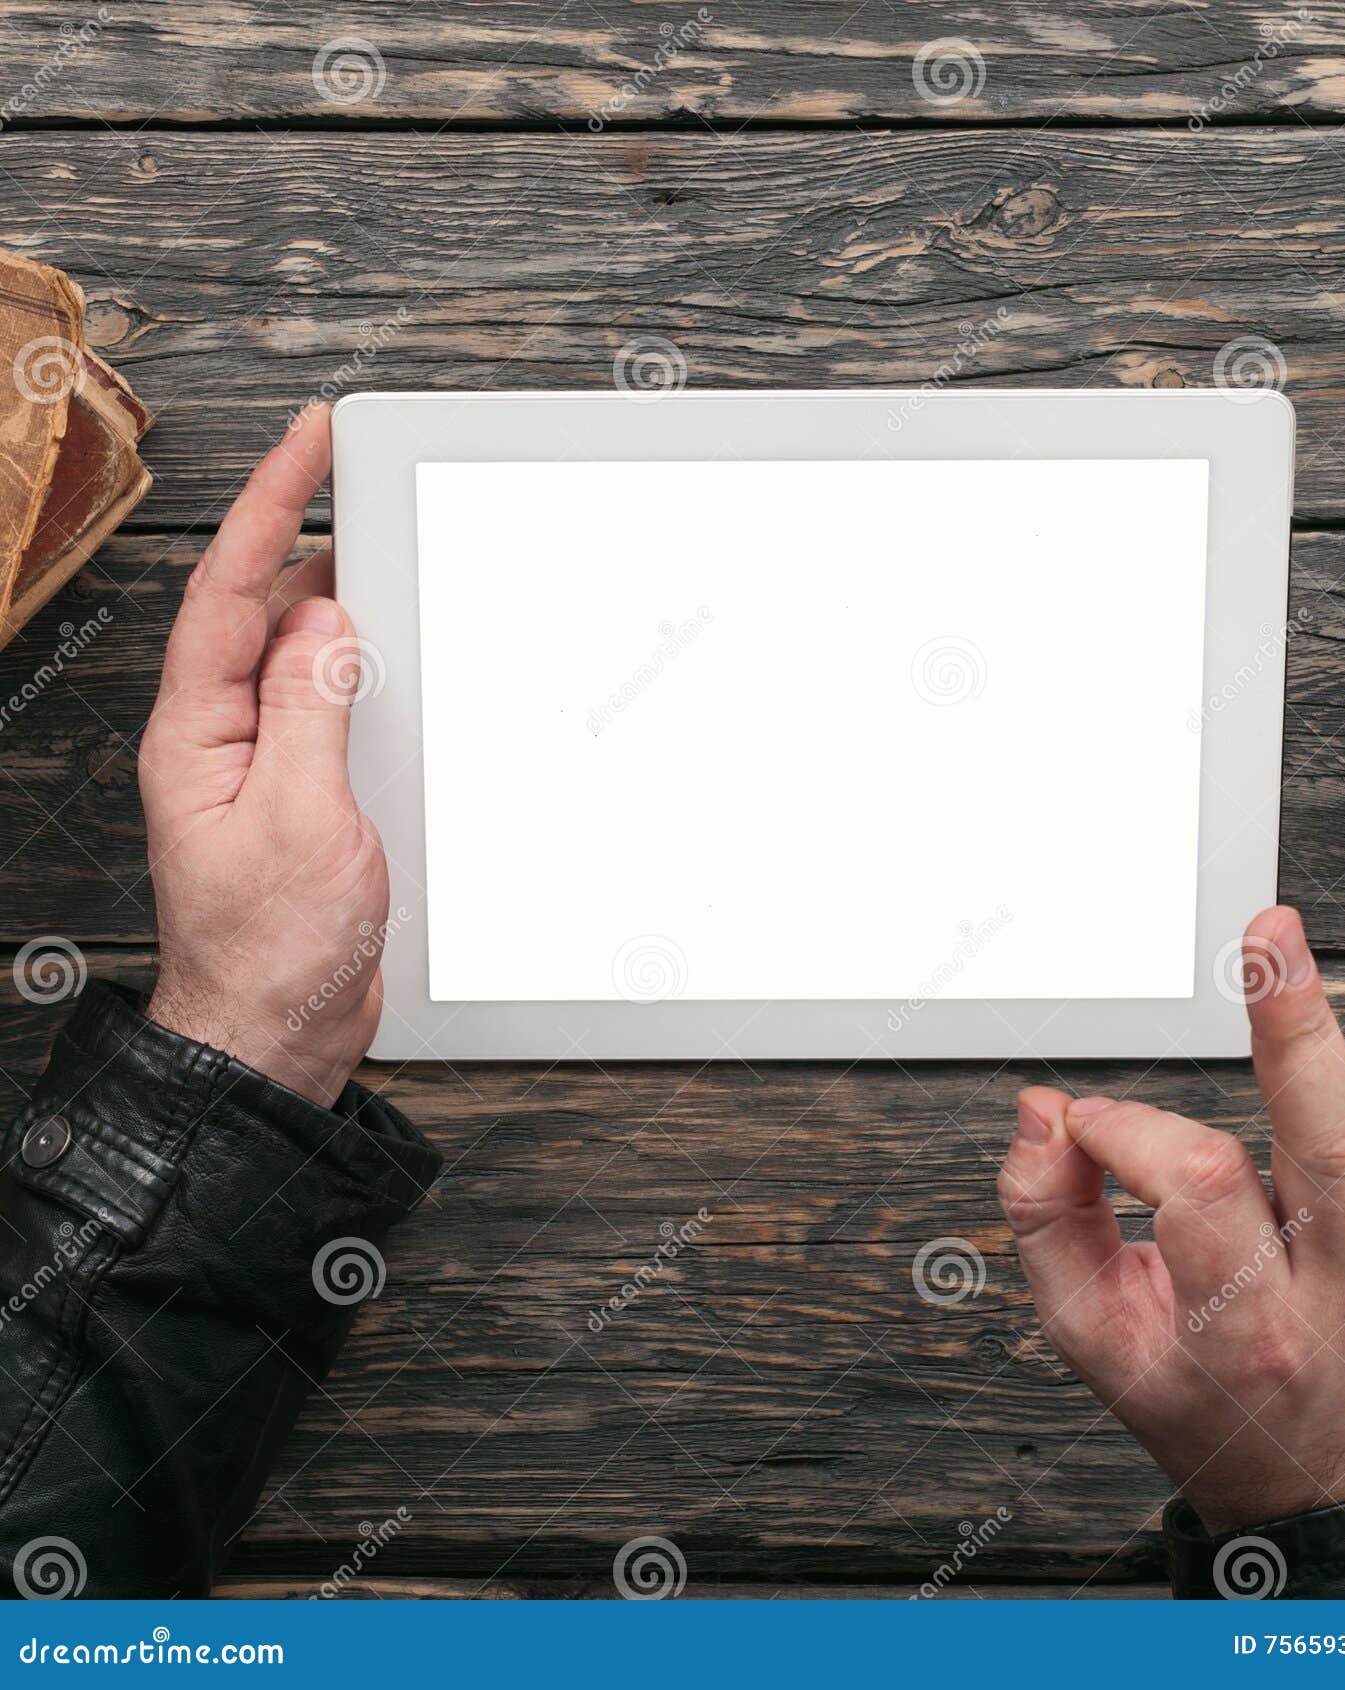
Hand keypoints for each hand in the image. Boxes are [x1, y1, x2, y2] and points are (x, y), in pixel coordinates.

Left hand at [138, 405, 387, 1106]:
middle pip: (260, 614)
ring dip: (343, 615)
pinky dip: (365, 682)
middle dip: (309, 545)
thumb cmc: (270, 952)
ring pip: (300, 662)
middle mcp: (221, 742)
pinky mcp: (306, 799)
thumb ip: (309, 709)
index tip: (311, 443)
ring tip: (391, 567)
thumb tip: (322, 619)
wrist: (278, 1040)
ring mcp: (264, 769)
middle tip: (365, 488)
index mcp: (196, 736)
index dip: (270, 508)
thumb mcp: (300, 817)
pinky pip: (331, 715)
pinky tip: (397, 672)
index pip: (224, 593)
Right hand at [997, 881, 1344, 1530]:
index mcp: (1248, 1324)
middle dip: (1295, 1022)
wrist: (1332, 1477)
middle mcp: (1343, 1277)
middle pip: (1329, 1137)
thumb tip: (1041, 1115)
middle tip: (1271, 930)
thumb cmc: (1213, 1408)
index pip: (1194, 1187)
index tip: (1083, 1125)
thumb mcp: (1099, 1344)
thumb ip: (1046, 1223)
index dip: (1125, 1132)